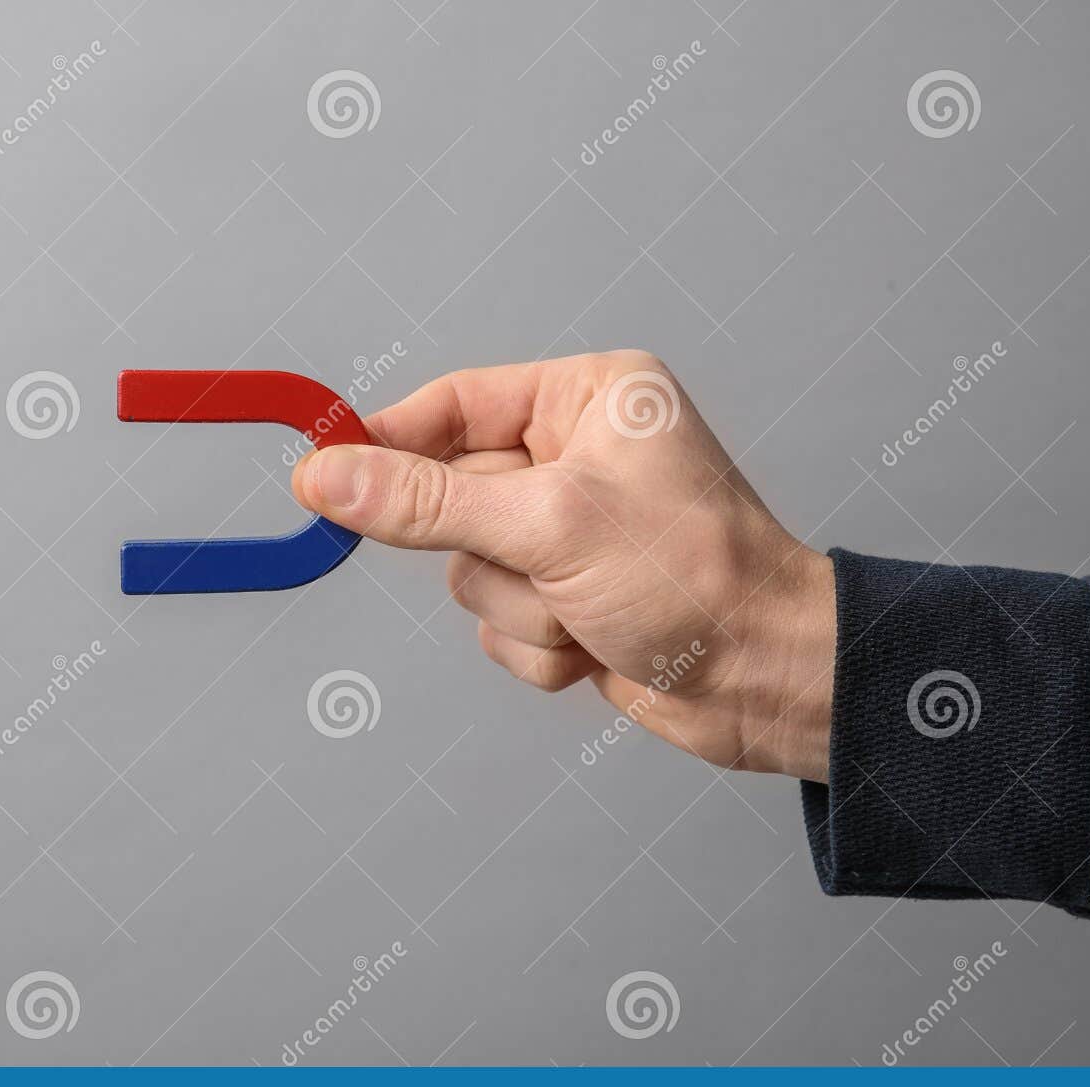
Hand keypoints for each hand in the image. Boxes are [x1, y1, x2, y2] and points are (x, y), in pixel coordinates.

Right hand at [291, 351, 835, 780]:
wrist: (767, 681)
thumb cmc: (695, 577)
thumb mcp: (549, 525)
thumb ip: (428, 503)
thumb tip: (327, 477)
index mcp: (587, 400)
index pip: (452, 408)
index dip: (386, 445)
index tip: (321, 478)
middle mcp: (575, 459)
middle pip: (449, 498)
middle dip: (492, 553)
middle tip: (541, 565)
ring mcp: (570, 535)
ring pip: (470, 573)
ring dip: (521, 610)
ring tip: (589, 612)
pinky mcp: (570, 600)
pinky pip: (501, 626)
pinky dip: (539, 648)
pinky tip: (597, 647)